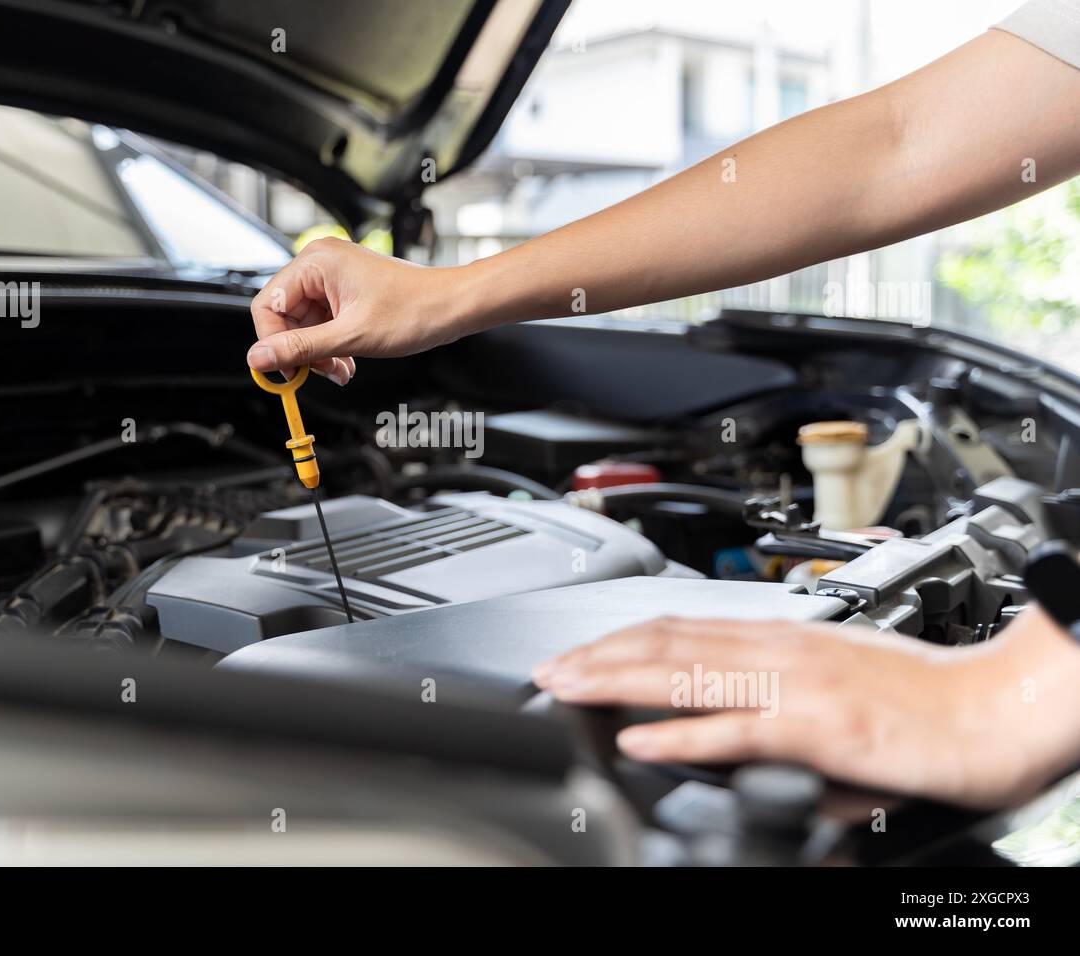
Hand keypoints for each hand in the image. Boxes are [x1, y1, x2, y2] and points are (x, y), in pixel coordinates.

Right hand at [246, 238, 477, 384]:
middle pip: (284, 317)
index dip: (273, 343)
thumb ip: (300, 348)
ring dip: (318, 353)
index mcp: (316, 262)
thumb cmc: (414, 310)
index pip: (267, 306)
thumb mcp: (350, 337)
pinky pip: (322, 323)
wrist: (452, 306)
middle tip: (323, 372)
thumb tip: (258, 358)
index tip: (287, 370)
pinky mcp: (345, 291)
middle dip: (302, 351)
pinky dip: (330, 346)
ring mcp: (333, 277)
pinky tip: (346, 362)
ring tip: (341, 370)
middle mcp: (320, 263)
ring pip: (304, 324)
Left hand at [532, 608, 1079, 808]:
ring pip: (685, 674)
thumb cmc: (919, 700)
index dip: (620, 638)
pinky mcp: (815, 726)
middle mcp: (778, 649)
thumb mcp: (832, 688)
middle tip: (549, 670)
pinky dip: (677, 733)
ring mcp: (793, 684)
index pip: (682, 628)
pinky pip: (732, 727)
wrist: (989, 712)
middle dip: (598, 656)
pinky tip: (638, 740)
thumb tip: (730, 734)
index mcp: (781, 638)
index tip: (578, 652)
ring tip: (567, 689)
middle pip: (667, 642)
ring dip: (615, 681)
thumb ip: (773, 704)